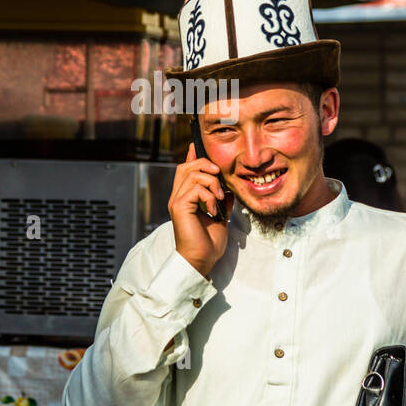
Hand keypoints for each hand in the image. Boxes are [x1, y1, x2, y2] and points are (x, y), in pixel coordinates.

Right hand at [168, 142, 232, 276]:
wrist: (201, 260)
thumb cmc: (208, 243)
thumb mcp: (220, 218)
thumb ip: (222, 202)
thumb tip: (229, 191)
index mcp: (185, 199)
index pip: (185, 170)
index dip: (191, 157)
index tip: (195, 146)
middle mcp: (178, 197)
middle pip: (185, 166)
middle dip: (205, 165)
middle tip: (219, 176)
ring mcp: (177, 202)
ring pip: (192, 174)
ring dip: (212, 183)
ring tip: (219, 200)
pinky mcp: (179, 207)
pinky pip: (196, 188)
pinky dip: (209, 196)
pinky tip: (214, 209)